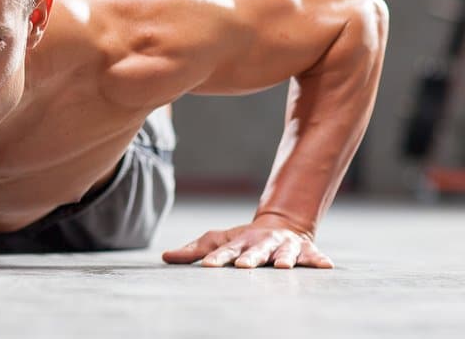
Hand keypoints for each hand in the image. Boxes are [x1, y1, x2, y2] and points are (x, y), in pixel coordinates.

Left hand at [161, 215, 332, 268]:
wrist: (280, 224)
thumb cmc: (243, 240)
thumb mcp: (219, 241)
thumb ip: (193, 250)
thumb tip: (164, 256)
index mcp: (239, 243)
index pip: (225, 251)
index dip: (216, 258)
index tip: (207, 266)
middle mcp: (261, 244)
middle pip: (254, 252)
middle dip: (250, 259)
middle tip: (243, 267)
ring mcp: (283, 246)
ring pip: (284, 252)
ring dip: (283, 259)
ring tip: (282, 266)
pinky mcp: (304, 250)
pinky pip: (314, 256)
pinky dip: (319, 260)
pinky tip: (326, 266)